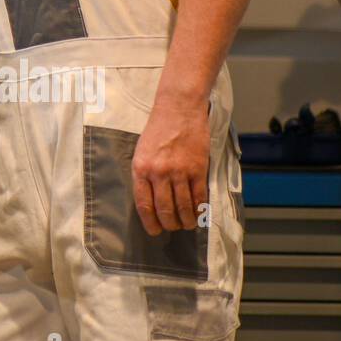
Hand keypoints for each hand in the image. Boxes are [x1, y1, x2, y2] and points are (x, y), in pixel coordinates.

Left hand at [131, 95, 209, 234]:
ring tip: (186, 224)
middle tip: (172, 228)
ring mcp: (179, 171)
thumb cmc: (158, 129)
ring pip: (183, 206)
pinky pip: (199, 196)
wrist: (178, 109)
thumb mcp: (142, 151)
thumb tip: (151, 200)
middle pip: (165, 209)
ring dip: (186, 220)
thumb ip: (145, 174)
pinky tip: (198, 213)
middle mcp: (159, 172)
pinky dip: (199, 209)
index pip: (144, 204)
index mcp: (141, 168)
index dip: (150, 222)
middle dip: (169, 224)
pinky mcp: (198, 169)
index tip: (154, 231)